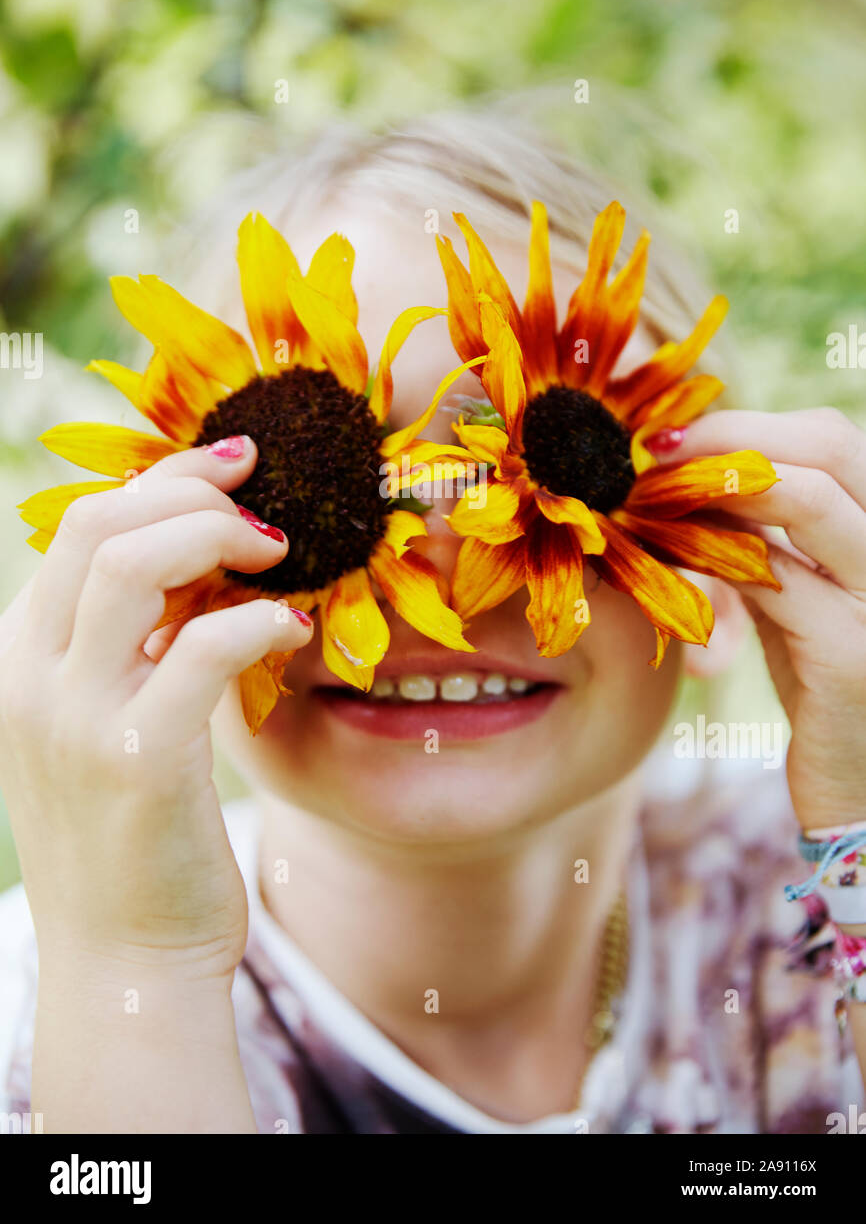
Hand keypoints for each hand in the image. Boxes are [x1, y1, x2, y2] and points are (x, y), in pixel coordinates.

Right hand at [0, 437, 312, 982]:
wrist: (126, 960)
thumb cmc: (134, 833)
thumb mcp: (107, 719)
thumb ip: (132, 641)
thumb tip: (204, 557)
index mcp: (20, 655)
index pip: (82, 524)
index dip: (164, 479)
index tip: (234, 465)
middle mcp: (30, 676)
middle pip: (101, 523)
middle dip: (194, 492)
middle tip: (265, 509)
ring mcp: (72, 717)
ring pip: (135, 562)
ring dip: (222, 539)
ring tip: (277, 559)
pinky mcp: (134, 762)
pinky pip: (201, 648)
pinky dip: (259, 620)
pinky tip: (291, 630)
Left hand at [650, 407, 865, 829]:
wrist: (862, 788)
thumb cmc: (823, 683)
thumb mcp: (798, 591)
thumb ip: (765, 535)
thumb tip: (691, 467)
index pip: (834, 437)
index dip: (752, 425)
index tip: (677, 435)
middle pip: (831, 446)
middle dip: (733, 437)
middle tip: (660, 451)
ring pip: (809, 499)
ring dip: (718, 487)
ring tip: (659, 496)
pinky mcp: (854, 654)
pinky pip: (775, 579)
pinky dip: (715, 558)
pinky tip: (672, 560)